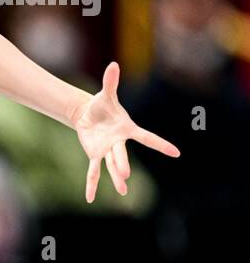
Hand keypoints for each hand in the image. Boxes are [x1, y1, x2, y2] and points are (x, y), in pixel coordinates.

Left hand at [73, 61, 179, 202]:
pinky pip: (93, 171)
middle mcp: (119, 142)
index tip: (176, 153)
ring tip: (123, 192)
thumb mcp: (106, 94)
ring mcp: (107, 150)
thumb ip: (110, 81)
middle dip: (123, 164)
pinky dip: (91, 184)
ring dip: (116, 177)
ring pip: (112, 165)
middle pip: (122, 154)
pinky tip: (90, 198)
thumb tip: (113, 64)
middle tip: (125, 175)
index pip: (147, 138)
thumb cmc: (101, 105)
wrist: (88, 114)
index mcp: (127, 129)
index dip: (160, 145)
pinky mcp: (95, 154)